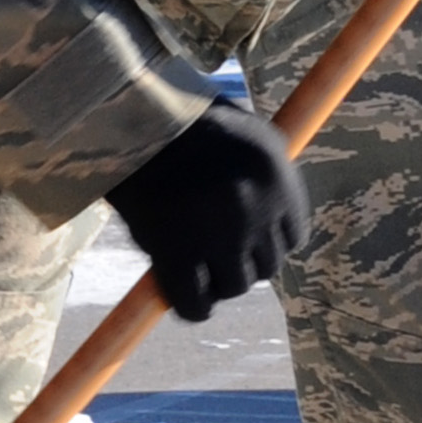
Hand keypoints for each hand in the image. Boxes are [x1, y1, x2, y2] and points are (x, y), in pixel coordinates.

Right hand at [108, 101, 309, 323]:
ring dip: (219, 284)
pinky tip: (186, 300)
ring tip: (197, 270)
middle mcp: (254, 208)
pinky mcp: (175, 252)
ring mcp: (217, 234)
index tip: (247, 240)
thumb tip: (274, 211)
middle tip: (216, 254)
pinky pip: (194, 303)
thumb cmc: (182, 116)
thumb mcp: (244, 131)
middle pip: (268, 264)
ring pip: (235, 285)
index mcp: (275, 177)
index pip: (294, 236)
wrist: (127, 114)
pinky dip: (193, 307)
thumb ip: (263, 169)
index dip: (267, 241)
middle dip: (244, 262)